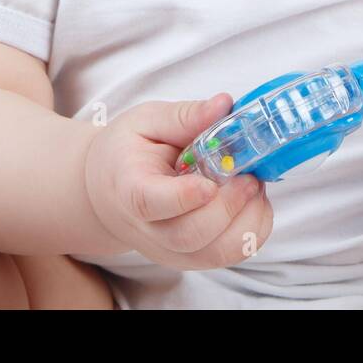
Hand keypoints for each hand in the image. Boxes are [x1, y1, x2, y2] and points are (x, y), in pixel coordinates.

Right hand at [83, 94, 273, 269]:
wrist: (109, 194)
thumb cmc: (128, 152)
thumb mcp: (147, 121)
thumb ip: (184, 116)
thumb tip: (224, 104)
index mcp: (131, 188)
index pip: (151, 202)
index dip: (183, 197)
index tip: (210, 184)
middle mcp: (150, 229)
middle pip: (190, 235)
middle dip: (228, 207)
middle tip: (249, 176)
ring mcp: (171, 249)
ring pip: (215, 253)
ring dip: (247, 220)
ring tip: (253, 184)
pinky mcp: (192, 257)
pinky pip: (230, 255)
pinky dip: (253, 230)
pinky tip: (252, 200)